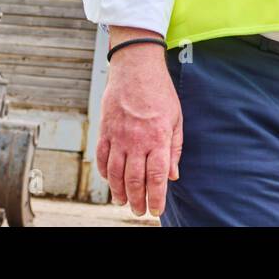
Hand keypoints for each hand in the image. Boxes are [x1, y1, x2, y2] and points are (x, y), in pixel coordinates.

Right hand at [95, 26, 182, 216]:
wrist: (135, 67)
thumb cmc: (159, 92)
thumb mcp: (176, 118)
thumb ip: (174, 148)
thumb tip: (173, 175)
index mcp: (158, 138)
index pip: (156, 177)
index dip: (156, 197)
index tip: (155, 211)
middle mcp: (137, 140)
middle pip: (135, 180)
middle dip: (137, 200)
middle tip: (139, 211)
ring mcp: (118, 136)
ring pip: (116, 173)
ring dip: (119, 191)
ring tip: (123, 202)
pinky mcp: (105, 130)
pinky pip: (102, 157)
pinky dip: (105, 172)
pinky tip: (109, 181)